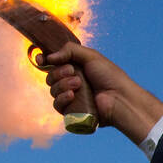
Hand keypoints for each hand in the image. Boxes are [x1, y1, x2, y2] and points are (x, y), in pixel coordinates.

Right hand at [38, 43, 162, 143]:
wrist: (121, 98)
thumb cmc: (110, 76)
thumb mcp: (91, 56)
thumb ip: (70, 50)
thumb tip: (50, 57)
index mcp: (75, 69)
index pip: (53, 65)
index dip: (44, 62)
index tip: (41, 60)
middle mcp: (71, 83)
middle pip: (50, 77)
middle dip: (59, 73)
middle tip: (74, 72)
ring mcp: (72, 98)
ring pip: (53, 91)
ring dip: (62, 85)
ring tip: (78, 84)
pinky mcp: (73, 112)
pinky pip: (58, 106)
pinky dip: (62, 99)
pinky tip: (71, 96)